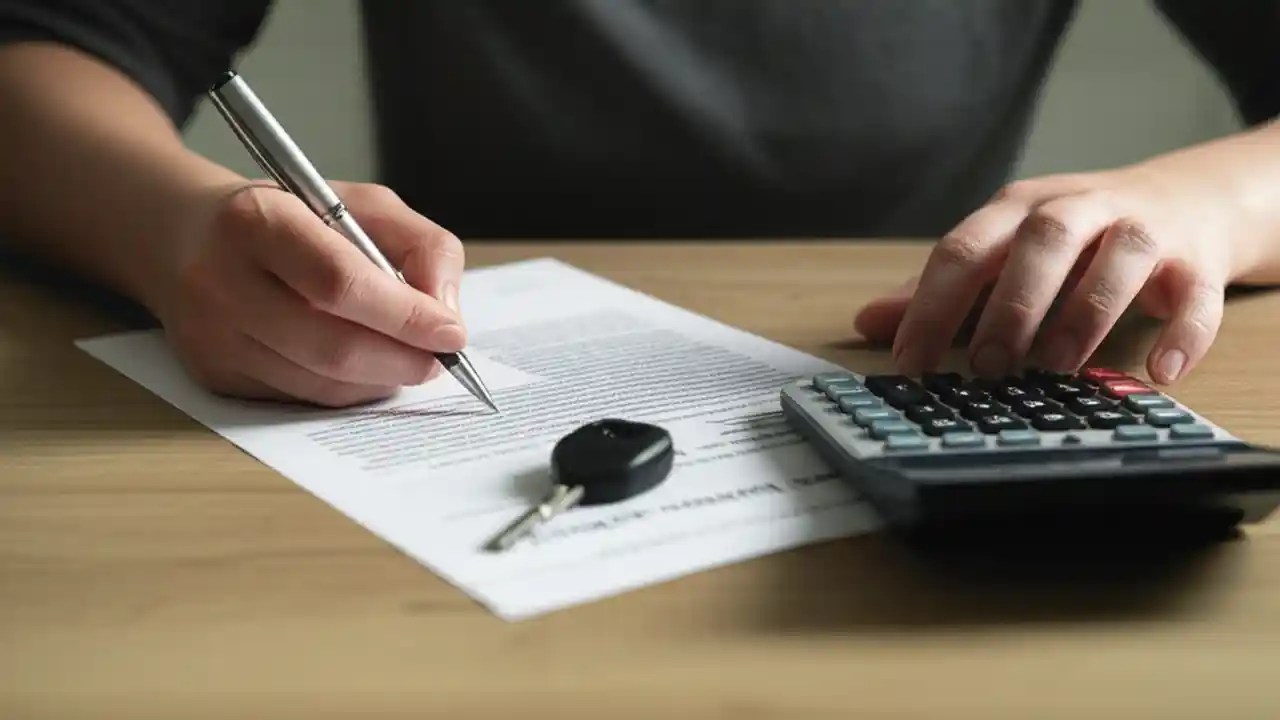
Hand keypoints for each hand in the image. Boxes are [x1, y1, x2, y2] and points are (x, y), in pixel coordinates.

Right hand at [153, 181, 465, 406]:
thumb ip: (421, 245)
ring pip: (320, 383)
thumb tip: (446, 310)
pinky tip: (362, 365)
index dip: (405, 316)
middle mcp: (221, 279)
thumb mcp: (359, 204)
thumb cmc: (287, 216)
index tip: (451, 332)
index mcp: (258, 219)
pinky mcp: (214, 374)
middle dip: (402, 360)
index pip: (341, 283)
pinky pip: (300, 397)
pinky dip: (346, 389)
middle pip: (332, 346)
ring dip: (379, 379)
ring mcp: (212, 335)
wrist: (182, 236)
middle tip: (438, 359)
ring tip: (405, 358)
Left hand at [854, 131, 1279, 383]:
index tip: (910, 365)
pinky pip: (1196, 295)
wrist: (1188, 199)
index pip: (964, 250)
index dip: (931, 306)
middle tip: (987, 366)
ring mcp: (1142, 229)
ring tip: (1058, 369)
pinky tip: (1160, 372)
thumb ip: (940, 289)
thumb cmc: (1074, 238)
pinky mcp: (1196, 261)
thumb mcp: (1001, 254)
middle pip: (1042, 241)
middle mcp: (1079, 209)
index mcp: (1018, 210)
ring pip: (1118, 257)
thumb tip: (867, 323)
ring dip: (1085, 314)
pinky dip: (1182, 334)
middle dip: (1011, 305)